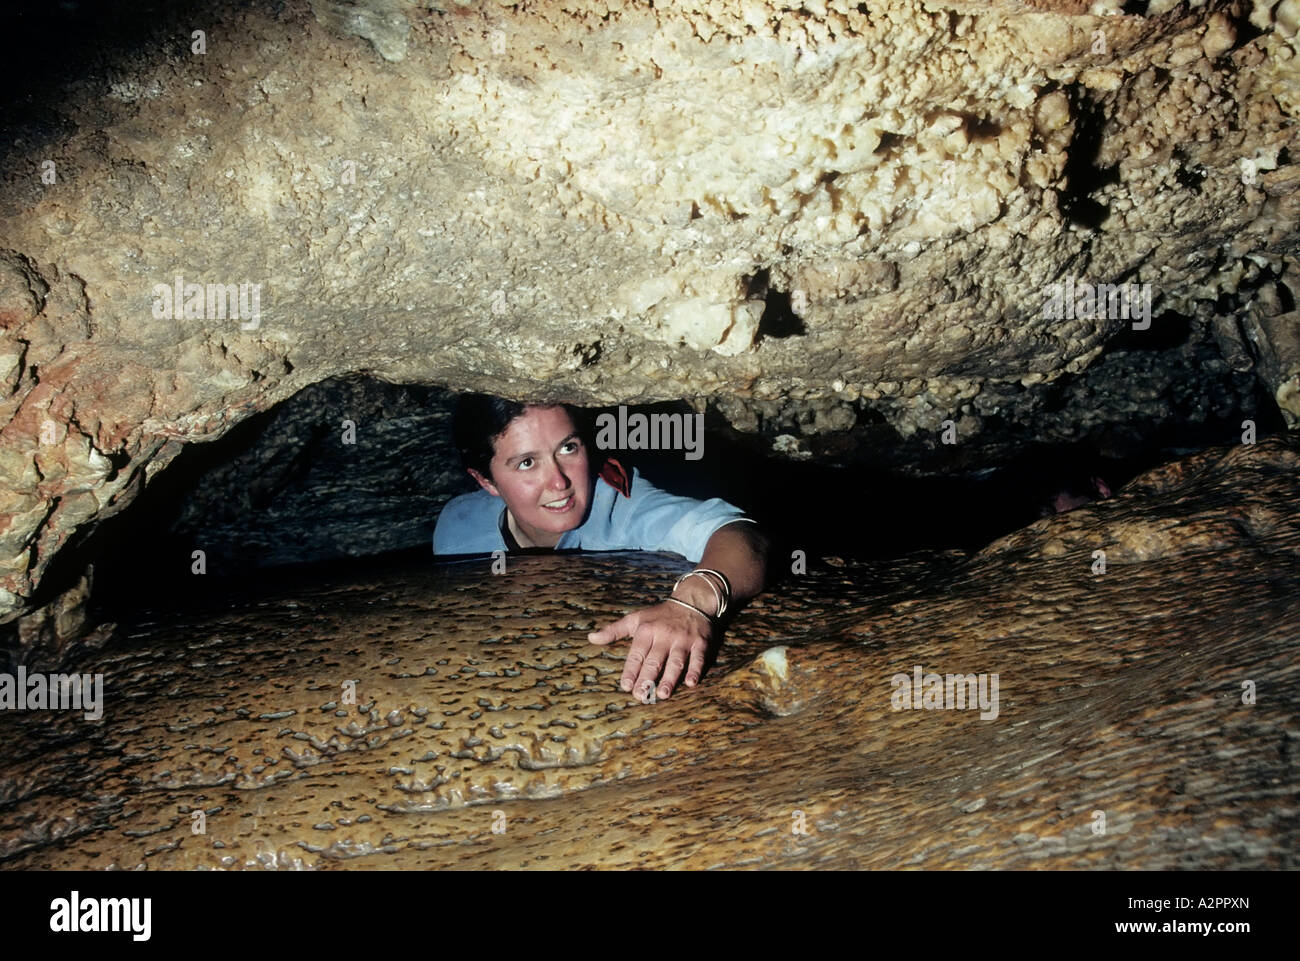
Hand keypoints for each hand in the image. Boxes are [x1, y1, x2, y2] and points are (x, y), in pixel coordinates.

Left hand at [587, 600, 712, 702]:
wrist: (692, 601)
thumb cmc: (659, 615)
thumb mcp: (635, 618)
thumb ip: (614, 630)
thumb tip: (591, 638)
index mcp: (646, 630)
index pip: (637, 653)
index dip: (631, 670)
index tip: (625, 686)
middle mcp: (664, 635)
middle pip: (655, 660)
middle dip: (647, 678)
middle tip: (640, 696)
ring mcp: (683, 639)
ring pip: (676, 661)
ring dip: (669, 678)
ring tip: (662, 694)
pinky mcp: (700, 643)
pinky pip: (698, 658)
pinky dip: (695, 670)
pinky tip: (690, 683)